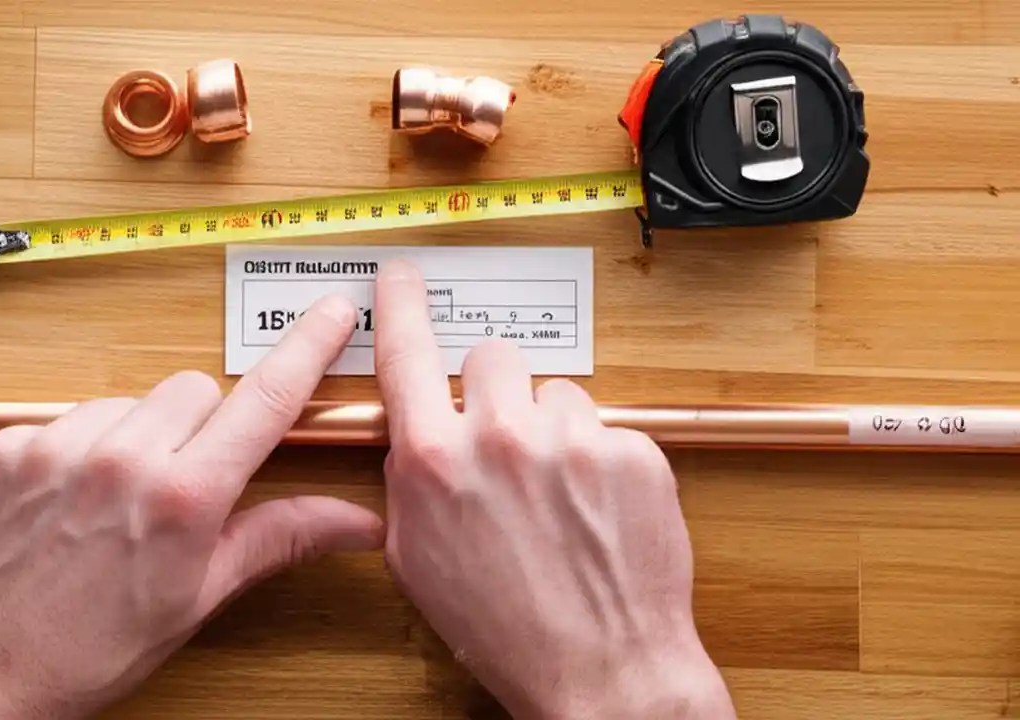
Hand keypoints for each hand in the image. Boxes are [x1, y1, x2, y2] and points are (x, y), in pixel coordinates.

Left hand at [0, 295, 382, 719]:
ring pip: (130, 402)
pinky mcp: (7, 446)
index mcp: (183, 498)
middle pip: (195, 390)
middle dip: (204, 425)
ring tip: (115, 499)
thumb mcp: (198, 597)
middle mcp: (121, 459)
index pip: (264, 400)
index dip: (307, 349)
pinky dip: (78, 449)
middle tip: (185, 482)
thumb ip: (278, 538)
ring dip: (138, 435)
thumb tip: (355, 522)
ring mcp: (57, 447)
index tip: (332, 313)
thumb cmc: (90, 650)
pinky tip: (67, 500)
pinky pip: (66, 418)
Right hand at [374, 261, 734, 719]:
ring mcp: (572, 439)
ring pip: (555, 393)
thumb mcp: (418, 558)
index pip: (408, 353)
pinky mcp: (631, 450)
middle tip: (508, 442)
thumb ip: (411, 481)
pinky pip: (605, 427)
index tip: (403, 274)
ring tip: (559, 494)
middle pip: (493, 357)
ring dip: (552, 429)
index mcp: (434, 461)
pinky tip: (597, 510)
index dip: (402, 304)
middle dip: (497, 391)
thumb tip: (417, 440)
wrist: (600, 670)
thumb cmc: (505, 627)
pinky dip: (600, 460)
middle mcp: (500, 438)